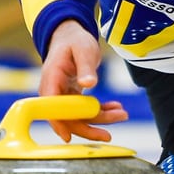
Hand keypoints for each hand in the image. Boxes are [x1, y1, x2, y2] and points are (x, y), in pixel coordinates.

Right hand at [39, 19, 128, 141]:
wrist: (72, 36)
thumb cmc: (75, 41)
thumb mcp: (83, 49)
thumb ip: (85, 67)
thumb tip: (88, 83)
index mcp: (52, 79)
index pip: (51, 107)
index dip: (59, 123)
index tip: (69, 137)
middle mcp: (53, 91)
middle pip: (67, 117)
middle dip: (89, 127)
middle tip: (108, 135)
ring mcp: (62, 96)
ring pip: (79, 115)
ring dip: (101, 118)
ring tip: (122, 114)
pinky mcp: (71, 97)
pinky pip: (85, 109)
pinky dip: (100, 110)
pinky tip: (115, 108)